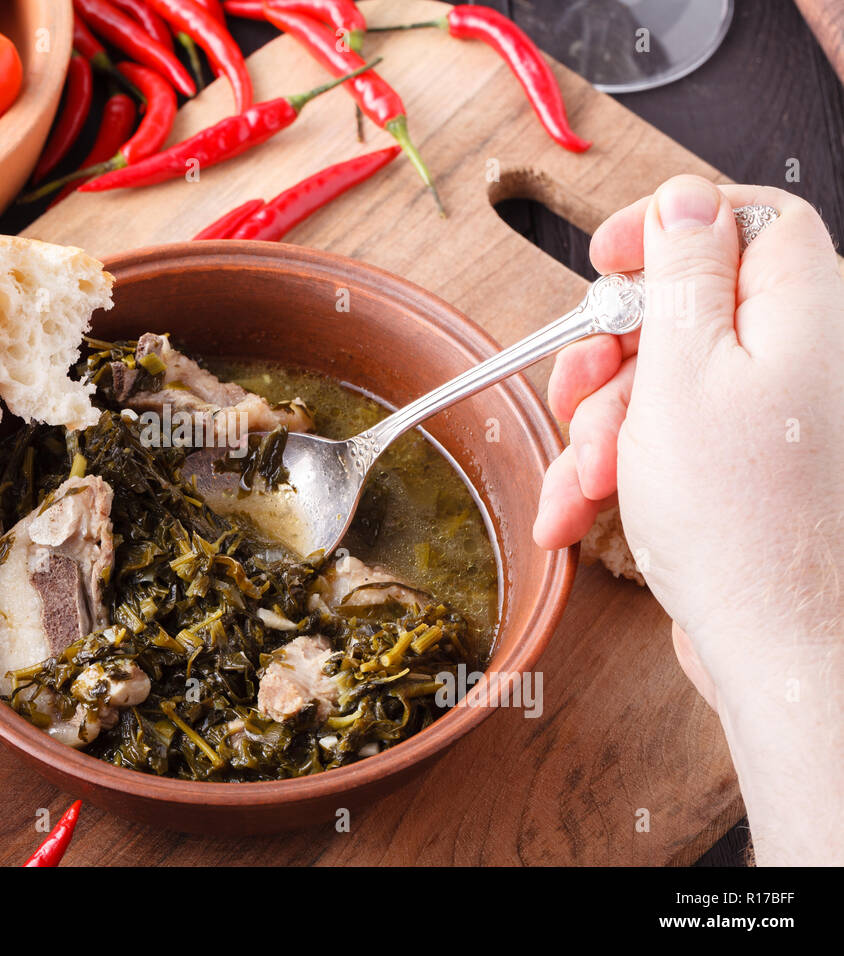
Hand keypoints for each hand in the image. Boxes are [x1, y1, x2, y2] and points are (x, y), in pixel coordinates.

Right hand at [534, 176, 843, 862]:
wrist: (782, 649)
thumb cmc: (741, 522)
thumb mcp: (685, 374)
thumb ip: (682, 275)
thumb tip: (686, 198)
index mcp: (804, 312)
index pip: (747, 221)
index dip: (669, 227)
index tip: (605, 258)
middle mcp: (799, 357)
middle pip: (687, 310)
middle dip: (612, 356)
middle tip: (576, 392)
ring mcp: (770, 418)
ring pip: (663, 384)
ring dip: (602, 429)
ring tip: (580, 483)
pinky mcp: (743, 472)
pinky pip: (668, 443)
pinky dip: (616, 471)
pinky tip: (578, 512)